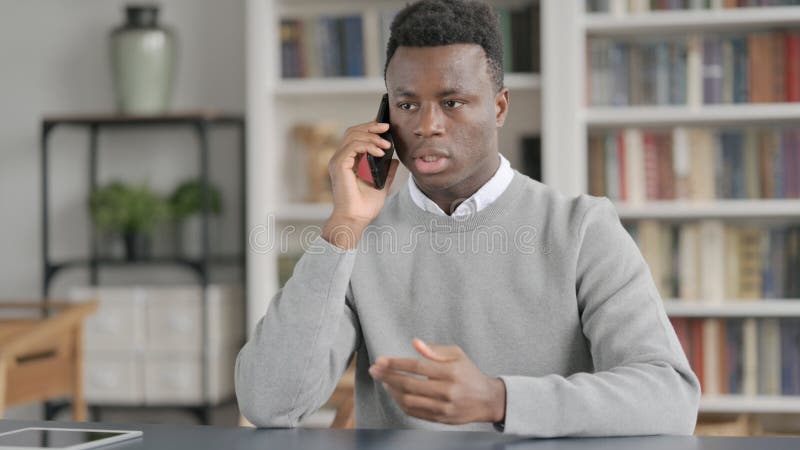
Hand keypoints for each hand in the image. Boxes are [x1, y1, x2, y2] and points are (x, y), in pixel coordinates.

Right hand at [328, 121, 399, 225]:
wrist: (355, 219)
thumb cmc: (364, 207)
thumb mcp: (381, 185)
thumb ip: (386, 172)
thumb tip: (394, 160)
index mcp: (348, 162)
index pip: (355, 137)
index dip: (369, 128)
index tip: (385, 126)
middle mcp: (341, 159)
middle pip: (353, 131)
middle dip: (371, 126)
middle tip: (387, 127)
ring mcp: (338, 161)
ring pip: (353, 135)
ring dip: (372, 137)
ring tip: (386, 145)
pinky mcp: (339, 165)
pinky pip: (353, 146)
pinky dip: (368, 145)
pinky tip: (379, 152)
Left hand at [368, 338, 505, 425]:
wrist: (487, 400)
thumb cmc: (469, 373)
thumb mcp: (457, 354)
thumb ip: (435, 350)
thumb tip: (415, 343)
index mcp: (451, 372)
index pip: (418, 367)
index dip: (397, 363)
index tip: (381, 360)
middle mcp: (447, 391)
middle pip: (410, 384)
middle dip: (388, 376)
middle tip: (375, 369)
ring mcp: (443, 407)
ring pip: (409, 400)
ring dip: (391, 390)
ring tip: (383, 380)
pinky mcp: (440, 419)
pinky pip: (414, 412)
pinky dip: (400, 403)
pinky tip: (394, 393)